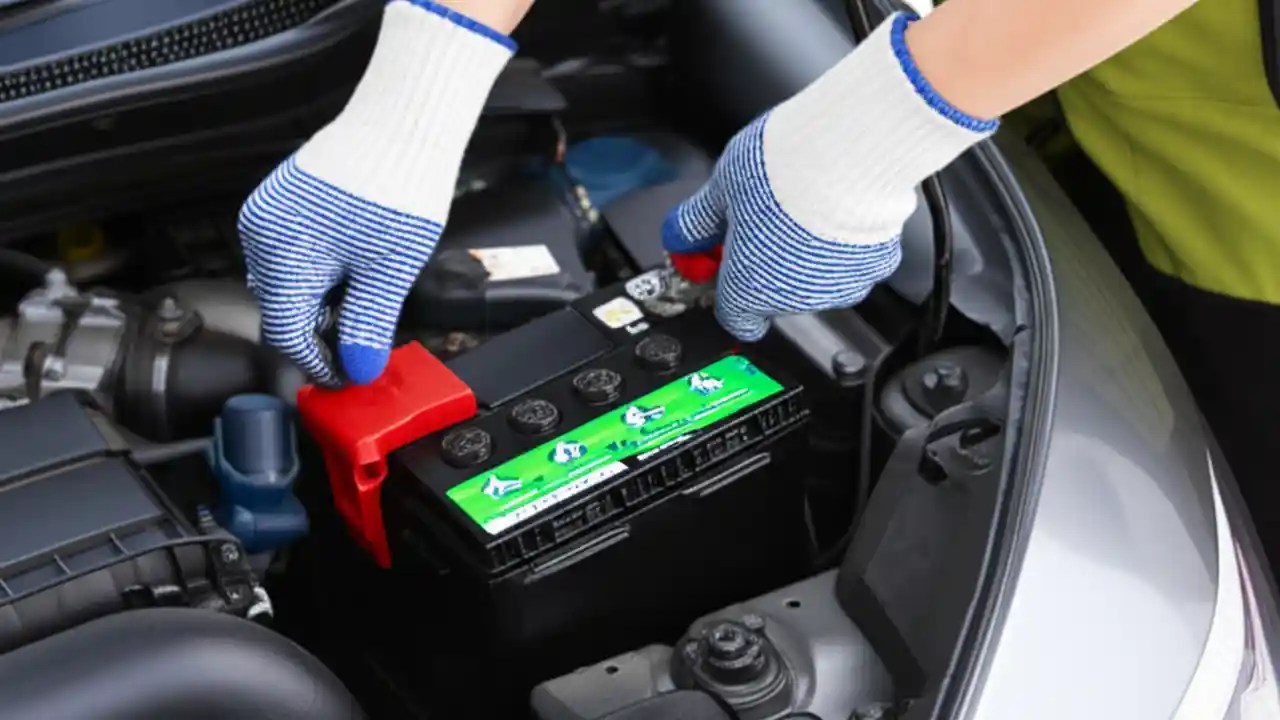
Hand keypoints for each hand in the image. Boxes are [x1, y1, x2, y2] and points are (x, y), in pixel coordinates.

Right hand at [239, 0, 515, 384]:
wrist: (404, 121)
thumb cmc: (397, 186)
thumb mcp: (388, 273)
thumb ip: (366, 327)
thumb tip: (356, 370)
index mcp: (280, 257)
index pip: (286, 334)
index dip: (319, 363)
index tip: (348, 375)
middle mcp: (261, 233)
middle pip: (284, 307)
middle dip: (322, 330)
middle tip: (365, 340)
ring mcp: (269, 211)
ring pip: (288, 279)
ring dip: (323, 298)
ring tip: (368, 294)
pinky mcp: (285, 196)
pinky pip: (292, 249)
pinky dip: (320, 268)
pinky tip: (357, 263)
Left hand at [662, 13, 995, 341]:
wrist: (850, 150)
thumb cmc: (782, 171)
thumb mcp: (720, 190)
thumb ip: (698, 223)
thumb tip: (679, 238)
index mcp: (750, 291)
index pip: (736, 318)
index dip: (730, 291)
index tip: (728, 259)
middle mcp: (797, 299)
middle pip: (776, 294)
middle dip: (769, 263)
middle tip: (765, 216)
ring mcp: (841, 285)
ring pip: (816, 279)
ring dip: (808, 254)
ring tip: (806, 205)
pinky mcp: (877, 266)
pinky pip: (853, 260)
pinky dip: (845, 243)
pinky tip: (838, 208)